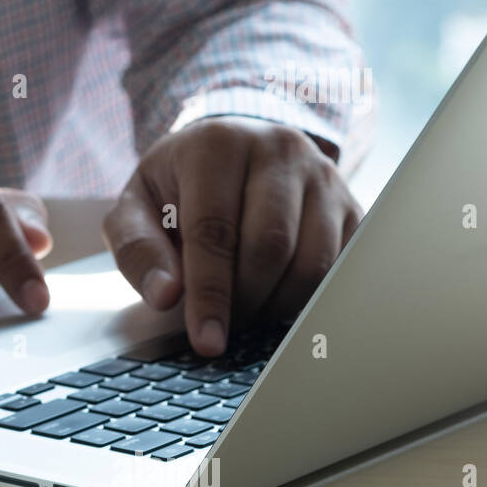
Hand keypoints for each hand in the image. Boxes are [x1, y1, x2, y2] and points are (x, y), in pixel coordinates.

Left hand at [102, 117, 363, 355]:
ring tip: (250, 307)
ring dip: (279, 302)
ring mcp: (323, 175)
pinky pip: (344, 264)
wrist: (226, 150)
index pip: (214, 232)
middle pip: (270, 247)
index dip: (210, 294)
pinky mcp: (350, 203)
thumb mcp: (135, 208)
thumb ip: (139, 250)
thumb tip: (166, 296)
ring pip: (314, 260)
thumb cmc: (176, 186)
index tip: (206, 341)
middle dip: (245, 300)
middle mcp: (278, 149)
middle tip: (225, 320)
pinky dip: (312, 296)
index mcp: (217, 145)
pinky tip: (280, 299)